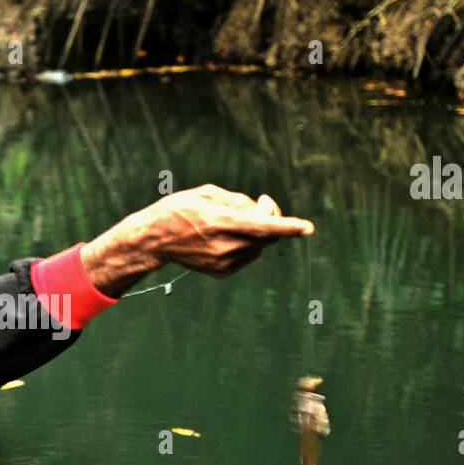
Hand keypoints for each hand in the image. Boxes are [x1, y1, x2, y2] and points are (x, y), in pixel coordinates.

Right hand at [80, 184, 314, 296]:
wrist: (154, 239)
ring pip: (258, 246)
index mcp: (222, 222)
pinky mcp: (221, 272)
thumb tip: (263, 211)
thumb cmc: (180, 209)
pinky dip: (245, 245)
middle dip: (272, 220)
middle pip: (267, 235)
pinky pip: (247, 256)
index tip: (308, 228)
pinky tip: (223, 237)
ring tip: (231, 222)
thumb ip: (240, 201)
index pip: (264, 226)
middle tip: (262, 204)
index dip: (289, 226)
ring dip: (256, 232)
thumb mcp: (209, 193)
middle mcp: (225, 245)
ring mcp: (223, 262)